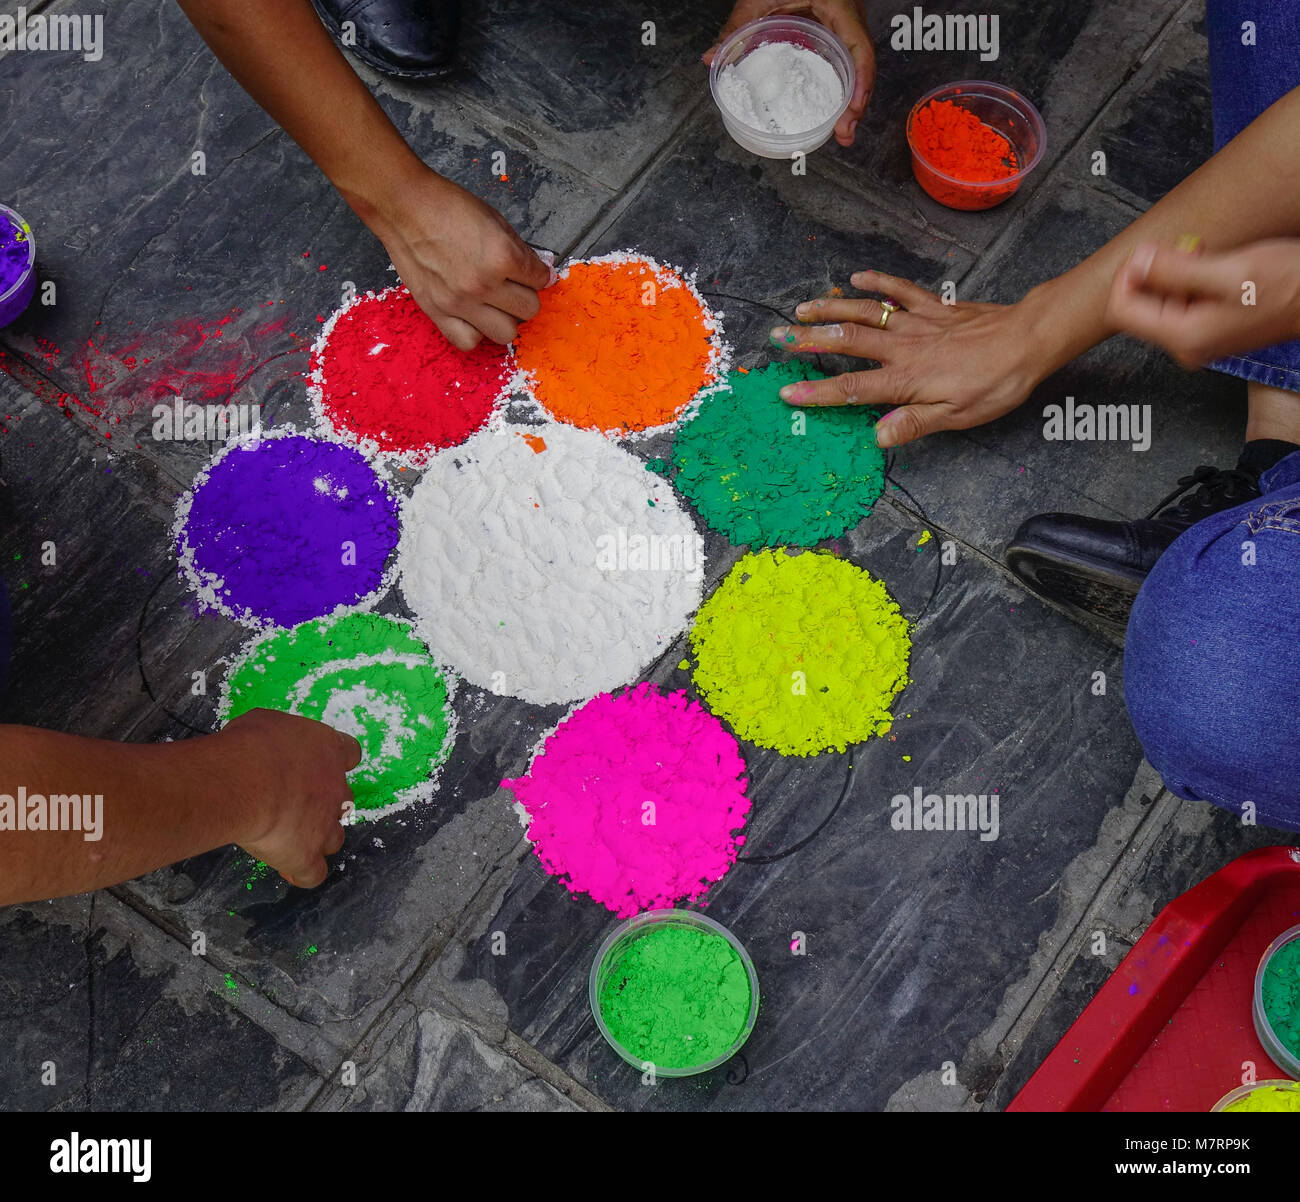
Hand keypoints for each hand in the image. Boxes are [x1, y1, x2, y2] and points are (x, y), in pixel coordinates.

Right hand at [219, 708, 361, 888]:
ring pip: (334, 839)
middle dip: (324, 806)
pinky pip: (313, 874)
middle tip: (294, 805)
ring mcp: (325, 826)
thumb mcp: (265, 724)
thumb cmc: (250, 746)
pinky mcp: (307, 856)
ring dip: (317, 840)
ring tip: (291, 839)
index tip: (321, 766)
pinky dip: (302, 873)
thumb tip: (265, 746)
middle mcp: (335, 789)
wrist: (244, 781)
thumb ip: (278, 739)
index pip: (349, 753)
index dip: (337, 762)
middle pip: (343, 801)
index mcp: (328, 750)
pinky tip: (287, 870)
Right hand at [368, 165, 553, 349]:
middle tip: (514, 286)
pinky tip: (474, 317)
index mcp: (501, 256)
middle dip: (525, 296)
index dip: (538, 274)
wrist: (403, 206)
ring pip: (505, 333)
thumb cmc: (445, 206)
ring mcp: (459, 302)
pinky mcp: (437, 311)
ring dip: (505, 319)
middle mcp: (482, 284)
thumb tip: (536, 270)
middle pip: (528, 310)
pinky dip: (475, 332)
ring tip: (495, 304)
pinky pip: (468, 342)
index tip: (532, 273)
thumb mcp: (494, 219)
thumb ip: (518, 249)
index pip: (540, 279)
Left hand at [704, 0, 875, 146]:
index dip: (859, 82)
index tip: (851, 112)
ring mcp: (845, 22)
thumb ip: (737, 27)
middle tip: (844, 134)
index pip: (859, 48)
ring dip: (852, 98)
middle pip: (862, 63)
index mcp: (838, 6)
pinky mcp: (836, 29)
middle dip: (856, 102)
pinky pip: (846, 58)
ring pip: (857, 64)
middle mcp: (848, 15)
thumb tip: (710, 58)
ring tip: (842, 130)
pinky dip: (844, 84)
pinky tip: (836, 107)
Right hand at [769, 270, 1045, 447]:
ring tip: (802, 308)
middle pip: (848, 341)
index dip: (817, 393)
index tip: (787, 393)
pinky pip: (901, 290)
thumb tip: (877, 436)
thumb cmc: (996, 383)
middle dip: (809, 340)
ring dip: (831, 308)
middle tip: (778, 337)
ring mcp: (918, 323)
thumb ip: (914, 423)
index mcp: (906, 379)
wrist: (1029, 339)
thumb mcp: (958, 416)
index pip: (852, 388)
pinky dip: (878, 281)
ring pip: (866, 311)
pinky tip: (856, 276)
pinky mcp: (935, 307)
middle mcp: (904, 347)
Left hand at [1105, 237, 1299, 368]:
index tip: (1149, 252)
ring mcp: (1196, 340)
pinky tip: (1214, 269)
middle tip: (1191, 251)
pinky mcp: (1207, 329)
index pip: (1122, 309)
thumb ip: (1175, 270)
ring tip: (1208, 257)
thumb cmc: (1289, 286)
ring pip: (1162, 300)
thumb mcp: (1230, 270)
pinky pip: (1182, 303)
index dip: (1130, 275)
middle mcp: (1185, 345)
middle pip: (1140, 304)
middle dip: (1158, 271)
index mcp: (1184, 336)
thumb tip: (1137, 262)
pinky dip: (1192, 280)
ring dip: (1177, 272)